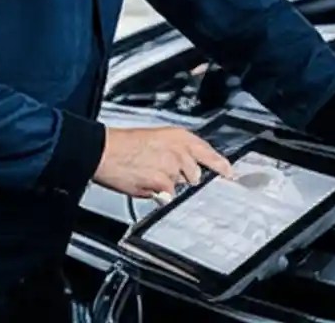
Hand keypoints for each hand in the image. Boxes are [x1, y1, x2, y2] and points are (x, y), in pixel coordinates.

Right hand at [93, 126, 234, 197]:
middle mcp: (181, 151)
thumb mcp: (156, 139)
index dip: (221, 166)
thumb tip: (184, 170)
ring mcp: (174, 168)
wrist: (104, 151)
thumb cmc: (124, 145)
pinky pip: (168, 197)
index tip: (230, 175)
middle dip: (184, 178)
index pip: (209, 154)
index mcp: (180, 137)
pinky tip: (144, 184)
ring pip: (180, 188)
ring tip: (148, 175)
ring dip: (169, 187)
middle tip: (160, 172)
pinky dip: (159, 196)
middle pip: (196, 175)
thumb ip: (175, 154)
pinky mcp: (164, 184)